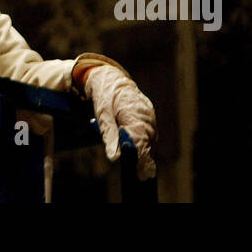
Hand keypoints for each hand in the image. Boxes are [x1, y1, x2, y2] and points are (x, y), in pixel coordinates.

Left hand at [84, 64, 156, 181]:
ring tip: (140, 166)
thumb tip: (114, 157)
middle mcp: (145, 112)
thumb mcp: (102, 113)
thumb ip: (109, 134)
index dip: (141, 157)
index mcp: (132, 110)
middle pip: (147, 140)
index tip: (141, 173)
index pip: (139, 138)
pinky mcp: (149, 115)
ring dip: (144, 149)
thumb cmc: (104, 94)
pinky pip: (149, 132)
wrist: (110, 76)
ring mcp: (149, 113)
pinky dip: (144, 141)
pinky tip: (139, 149)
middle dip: (144, 157)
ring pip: (149, 137)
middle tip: (141, 175)